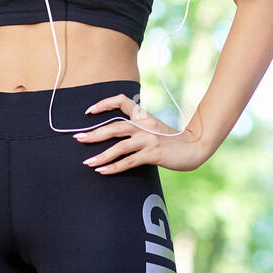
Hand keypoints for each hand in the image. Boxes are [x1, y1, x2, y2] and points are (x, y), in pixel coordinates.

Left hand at [75, 95, 206, 173]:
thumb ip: (138, 127)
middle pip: (115, 126)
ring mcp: (149, 140)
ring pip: (119, 146)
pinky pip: (129, 161)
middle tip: (78, 138)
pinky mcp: (153, 154)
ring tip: (87, 162)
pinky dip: (114, 167)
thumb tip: (117, 132)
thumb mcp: (154, 128)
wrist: (194, 148)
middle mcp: (144, 125)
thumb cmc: (172, 141)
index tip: (89, 111)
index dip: (104, 103)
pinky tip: (103, 171)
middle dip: (94, 134)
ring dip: (101, 155)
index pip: (122, 101)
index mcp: (144, 116)